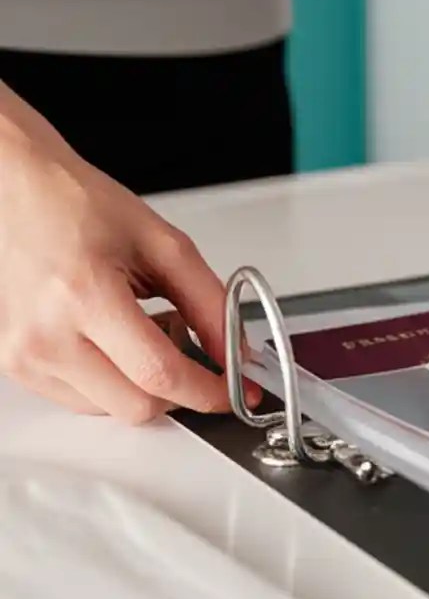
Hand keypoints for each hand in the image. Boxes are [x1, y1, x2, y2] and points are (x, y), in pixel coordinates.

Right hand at [0, 100, 255, 422]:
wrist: (10, 189)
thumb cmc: (74, 204)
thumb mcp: (162, 244)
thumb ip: (209, 302)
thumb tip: (236, 353)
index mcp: (84, 296)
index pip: (160, 375)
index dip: (209, 390)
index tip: (235, 392)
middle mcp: (43, 335)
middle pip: (136, 406)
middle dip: (178, 387)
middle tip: (187, 345)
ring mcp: (20, 355)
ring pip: (108, 410)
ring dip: (140, 384)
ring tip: (139, 330)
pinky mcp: (10, 364)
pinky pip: (77, 399)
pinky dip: (109, 381)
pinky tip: (110, 339)